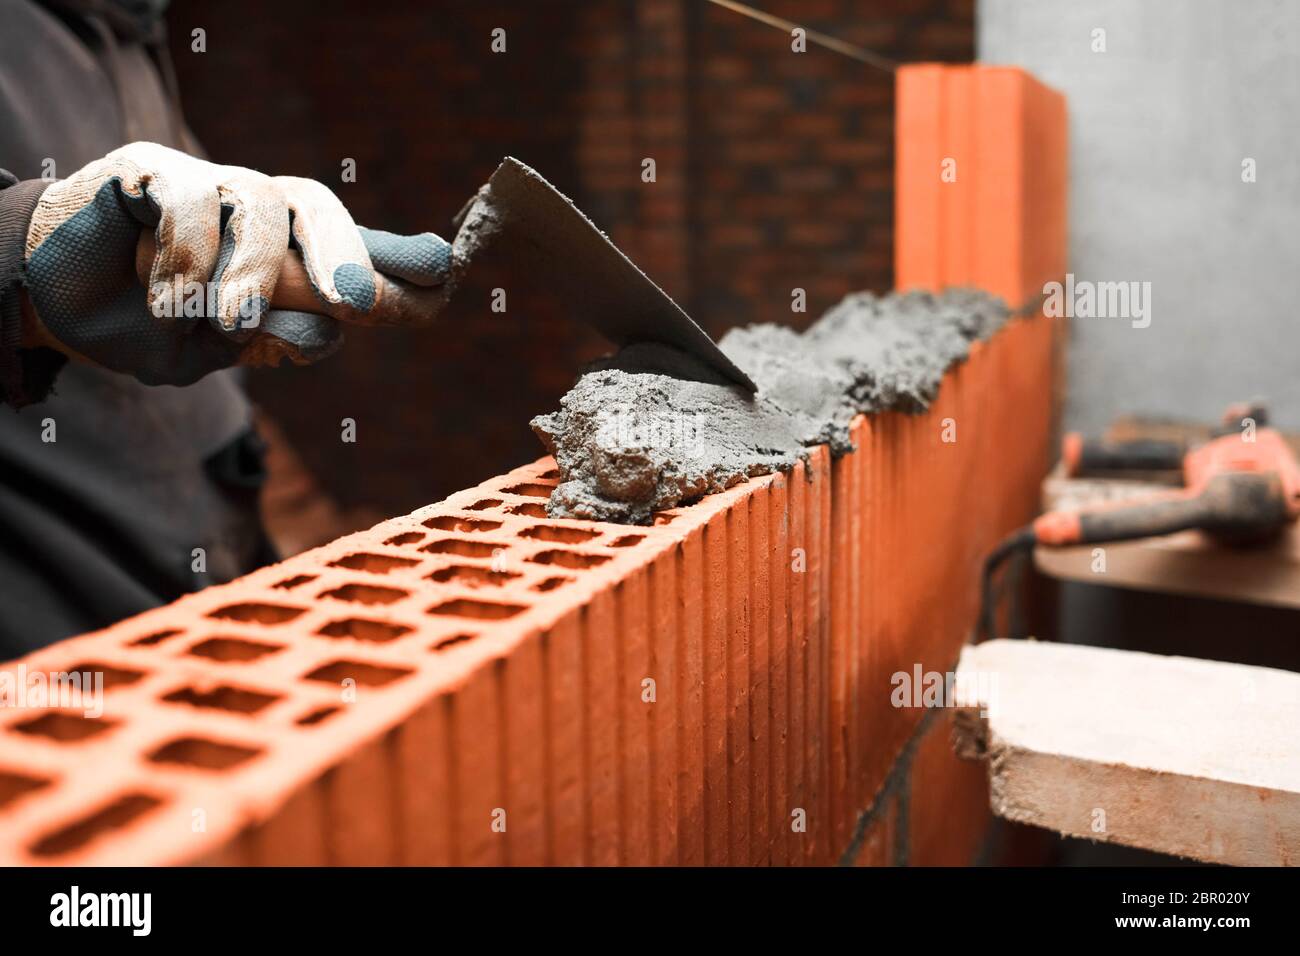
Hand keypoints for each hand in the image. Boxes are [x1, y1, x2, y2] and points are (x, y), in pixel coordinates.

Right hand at [22, 142, 451, 384]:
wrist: (57, 304)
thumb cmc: (152, 324)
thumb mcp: (223, 345)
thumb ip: (277, 335)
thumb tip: (333, 328)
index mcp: (287, 253)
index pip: (355, 246)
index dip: (400, 261)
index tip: (446, 279)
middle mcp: (257, 210)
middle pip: (318, 205)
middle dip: (348, 256)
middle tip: (357, 305)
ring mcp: (207, 185)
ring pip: (259, 205)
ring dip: (252, 273)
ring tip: (230, 323)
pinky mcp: (150, 172)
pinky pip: (189, 200)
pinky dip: (187, 254)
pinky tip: (170, 298)